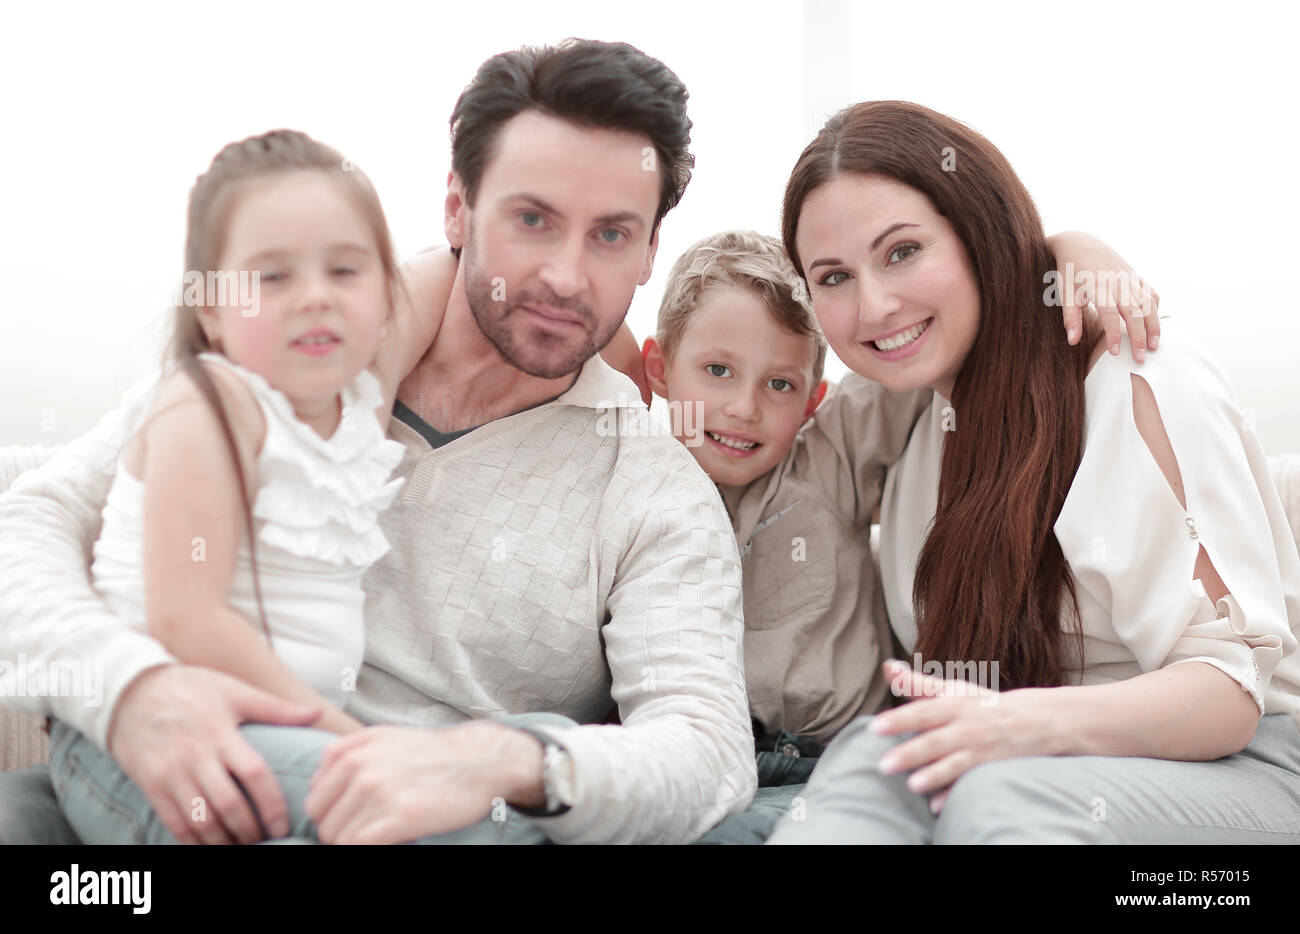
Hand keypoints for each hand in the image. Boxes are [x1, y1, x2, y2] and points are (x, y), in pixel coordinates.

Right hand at [107, 664, 321, 843]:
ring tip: (241, 846)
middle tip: (265, 841)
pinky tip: (210, 845)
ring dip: (223, 841)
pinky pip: (173, 822)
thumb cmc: (190, 688)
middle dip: (250, 830)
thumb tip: (315, 713)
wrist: (130, 690)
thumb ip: (274, 708)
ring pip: (201, 820)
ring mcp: (170, 772)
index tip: (283, 826)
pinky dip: (193, 841)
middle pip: (229, 804)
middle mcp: (195, 755)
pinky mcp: (150, 784)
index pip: (254, 774)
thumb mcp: (233, 690)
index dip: (271, 805)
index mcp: (221, 731)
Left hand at [304, 721, 543, 843]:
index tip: (351, 821)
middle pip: (322, 819)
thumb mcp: (385, 738)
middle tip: (367, 833)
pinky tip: (388, 843)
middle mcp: (361, 766)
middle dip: (339, 833)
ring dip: (354, 843)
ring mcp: (379, 790)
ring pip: (337, 837)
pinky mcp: (399, 816)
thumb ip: (347, 755)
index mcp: (353, 749)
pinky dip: (365, 850)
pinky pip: (358, 846)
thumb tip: (315, 786)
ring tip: (381, 836)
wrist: (481, 761)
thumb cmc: (433, 755)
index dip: (330, 816)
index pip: (314, 796)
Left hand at [870, 660, 1060, 814]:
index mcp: (952, 706)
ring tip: (912, 785)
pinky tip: (936, 805)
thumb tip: (886, 667)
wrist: (1033, 721)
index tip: (876, 727)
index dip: (899, 720)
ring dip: (934, 775)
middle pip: (934, 742)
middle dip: (910, 753)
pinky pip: (971, 784)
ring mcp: (979, 751)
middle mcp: (965, 728)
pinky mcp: (989, 770)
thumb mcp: (952, 690)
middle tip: (883, 765)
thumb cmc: (981, 704)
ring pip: (954, 764)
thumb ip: (916, 683)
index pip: (922, 712)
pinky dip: (955, 794)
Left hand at [1048, 230, 1159, 361]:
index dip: (1114, 334)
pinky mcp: (1135, 275)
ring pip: (1148, 304)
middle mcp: (1117, 281)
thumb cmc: (1069, 272)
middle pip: (1134, 312)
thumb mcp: (1064, 293)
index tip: (1116, 353)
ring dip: (1153, 326)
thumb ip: (1070, 317)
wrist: (1080, 242)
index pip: (1109, 314)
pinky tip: (1154, 325)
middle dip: (1139, 337)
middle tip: (1140, 359)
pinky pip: (1151, 293)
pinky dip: (1155, 308)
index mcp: (1097, 286)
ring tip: (1154, 347)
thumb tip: (1073, 342)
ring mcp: (1129, 278)